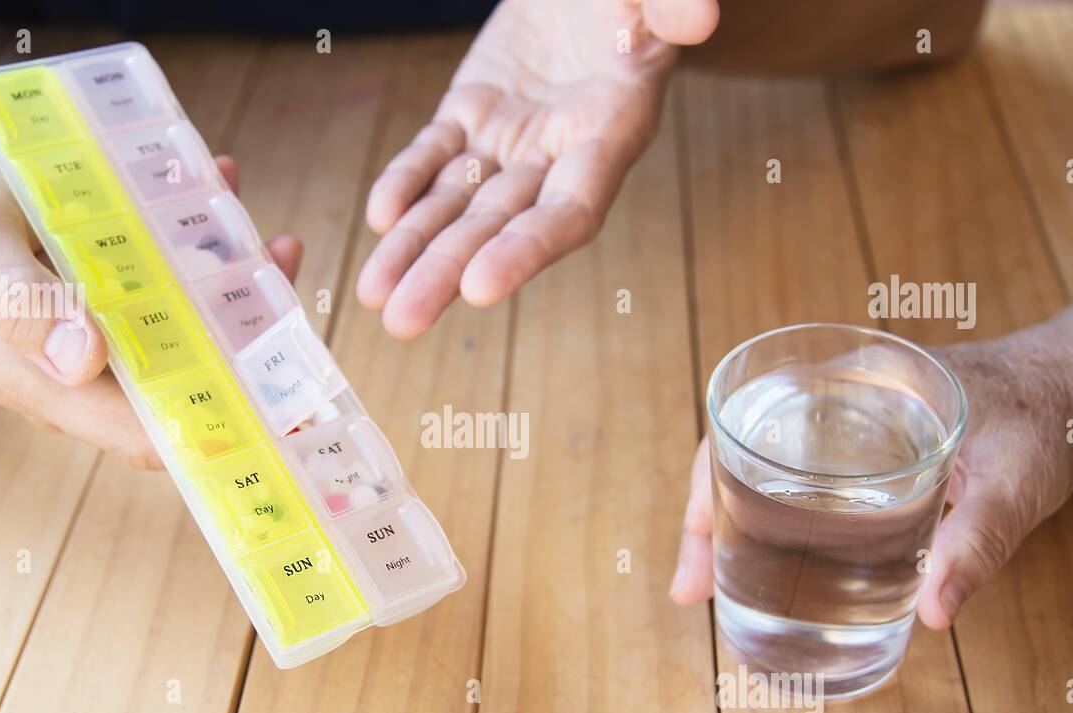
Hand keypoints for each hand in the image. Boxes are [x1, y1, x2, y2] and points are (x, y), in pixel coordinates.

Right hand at [0, 140, 301, 468]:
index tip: (279, 418)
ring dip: (240, 301)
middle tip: (295, 312)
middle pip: (185, 390)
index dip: (214, 435)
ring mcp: (106, 342)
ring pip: (192, 340)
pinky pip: (178, 296)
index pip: (146, 437)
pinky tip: (226, 196)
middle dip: (247, 361)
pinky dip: (210, 256)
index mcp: (47, 385)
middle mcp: (86, 375)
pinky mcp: (118, 306)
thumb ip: (19, 305)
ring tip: (274, 248)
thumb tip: (85, 361)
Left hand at [356, 0, 718, 338]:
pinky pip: (435, 153)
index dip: (526, 251)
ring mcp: (513, 137)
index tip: (480, 288)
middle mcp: (560, 152)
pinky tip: (378, 219)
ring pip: (457, 202)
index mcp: (614, 131)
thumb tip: (699, 16)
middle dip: (447, 272)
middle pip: (499, 226)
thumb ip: (670, 6)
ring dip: (414, 248)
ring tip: (373, 293)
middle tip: (402, 321)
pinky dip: (406, 182)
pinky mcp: (475, 111)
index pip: (570, 212)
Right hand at [669, 298, 1072, 627]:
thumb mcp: (1017, 482)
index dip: (705, 483)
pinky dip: (772, 521)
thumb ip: (978, 542)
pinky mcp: (863, 445)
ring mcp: (845, 420)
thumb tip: (930, 615)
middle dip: (705, 520)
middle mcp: (836, 395)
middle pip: (741, 453)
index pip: (748, 421)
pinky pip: (798, 480)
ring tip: (715, 586)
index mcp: (856, 383)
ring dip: (733, 524)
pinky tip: (772, 564)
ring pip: (764, 471)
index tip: (699, 546)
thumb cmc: (1048, 415)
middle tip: (693, 589)